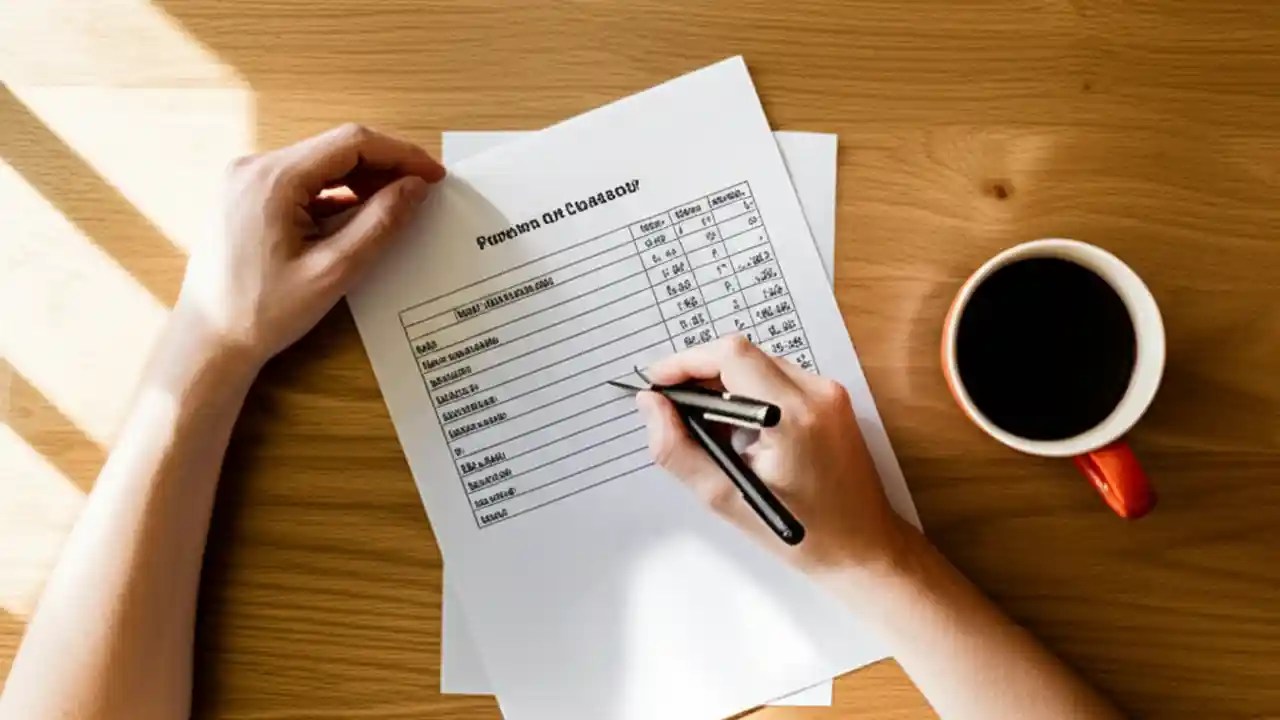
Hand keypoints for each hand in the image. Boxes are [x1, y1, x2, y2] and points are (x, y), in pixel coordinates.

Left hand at [175, 123, 445, 366]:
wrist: (207, 340)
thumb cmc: (262, 312)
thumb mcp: (333, 271)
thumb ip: (379, 224)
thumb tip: (415, 187)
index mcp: (272, 178)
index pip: (352, 143)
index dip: (401, 154)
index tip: (433, 176)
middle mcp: (254, 167)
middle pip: (336, 149)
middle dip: (384, 167)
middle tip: (422, 193)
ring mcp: (245, 180)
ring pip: (320, 164)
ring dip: (361, 180)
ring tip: (396, 208)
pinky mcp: (245, 196)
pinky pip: (301, 182)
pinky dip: (335, 194)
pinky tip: (358, 217)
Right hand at [636, 335, 907, 578]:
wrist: (864, 548)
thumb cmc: (803, 534)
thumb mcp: (726, 498)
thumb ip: (678, 449)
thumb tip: (651, 406)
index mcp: (792, 416)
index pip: (730, 356)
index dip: (685, 362)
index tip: (658, 382)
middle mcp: (816, 393)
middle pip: (742, 354)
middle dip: (700, 373)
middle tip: (673, 407)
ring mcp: (829, 392)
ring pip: (758, 363)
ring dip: (723, 384)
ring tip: (705, 426)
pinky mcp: (833, 398)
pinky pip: (778, 377)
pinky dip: (749, 392)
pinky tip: (736, 429)